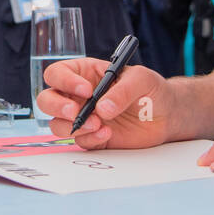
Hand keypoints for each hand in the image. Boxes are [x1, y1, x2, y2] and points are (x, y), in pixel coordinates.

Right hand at [36, 58, 174, 149]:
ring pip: (57, 124)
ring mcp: (83, 117)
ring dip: (73, 126)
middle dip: (57, 107)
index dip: (65, 81)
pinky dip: (90, 138)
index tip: (86, 90)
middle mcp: (78, 96)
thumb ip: (122, 90)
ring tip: (99, 124)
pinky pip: (79, 140)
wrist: (167, 116)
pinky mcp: (92, 137)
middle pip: (47, 100)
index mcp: (84, 74)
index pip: (58, 74)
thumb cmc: (152, 90)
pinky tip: (108, 133)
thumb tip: (102, 108)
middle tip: (76, 112)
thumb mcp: (142, 79)